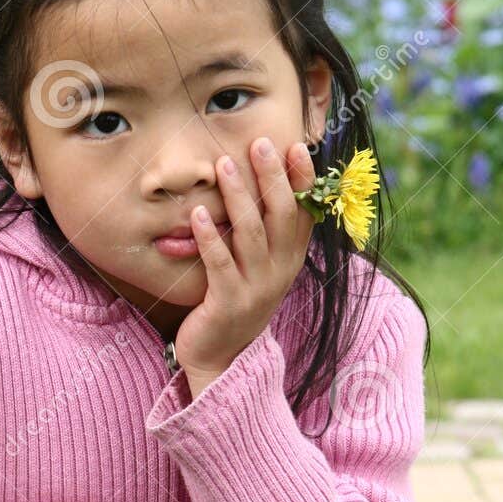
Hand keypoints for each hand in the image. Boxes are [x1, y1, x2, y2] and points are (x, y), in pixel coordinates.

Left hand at [172, 137, 316, 391]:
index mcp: (290, 259)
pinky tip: (198, 213)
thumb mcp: (260, 267)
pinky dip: (209, 237)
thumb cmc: (236, 301)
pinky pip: (220, 265)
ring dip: (238, 196)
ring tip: (224, 164)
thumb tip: (264, 181)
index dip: (303, 179)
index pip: (305, 213)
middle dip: (272, 177)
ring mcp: (256, 289)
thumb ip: (265, 231)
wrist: (222, 358)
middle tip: (259, 143)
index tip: (296, 145)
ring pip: (252, 235)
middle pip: (281, 217)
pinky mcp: (228, 303)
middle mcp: (279, 272)